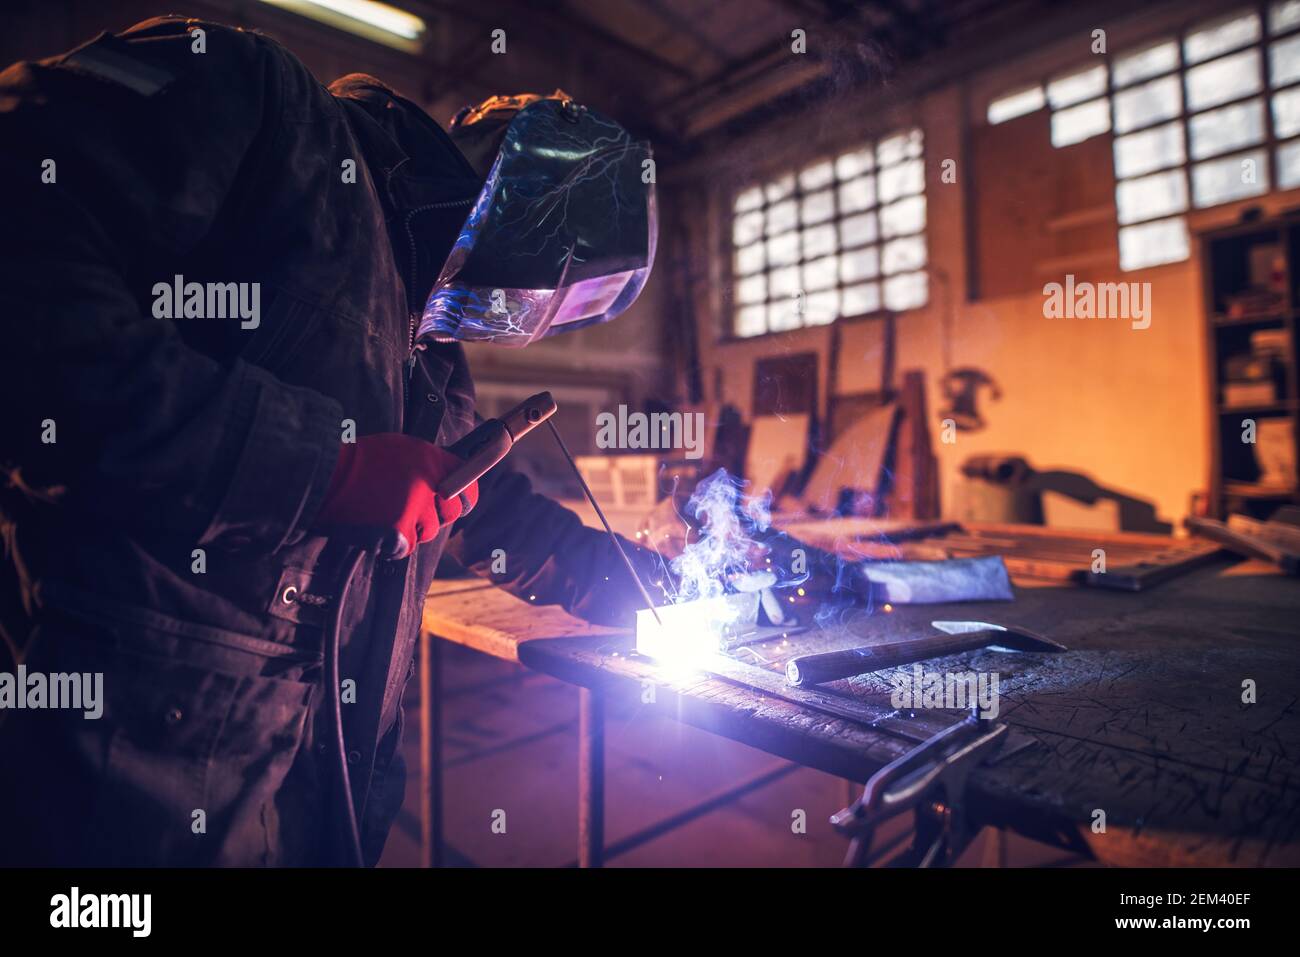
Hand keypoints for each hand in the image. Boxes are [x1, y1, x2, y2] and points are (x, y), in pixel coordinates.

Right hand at [314, 433, 478, 556]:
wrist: (325, 477)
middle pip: (451, 512)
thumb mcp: (400, 448)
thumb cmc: (358, 461)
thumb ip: (428, 464)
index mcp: (431, 459)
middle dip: (435, 515)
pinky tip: (375, 527)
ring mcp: (415, 509)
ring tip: (383, 513)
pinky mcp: (399, 531)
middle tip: (411, 509)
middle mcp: (429, 484)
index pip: (467, 483)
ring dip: (411, 529)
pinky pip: (406, 547)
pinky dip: (393, 544)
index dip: (465, 496)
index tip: (459, 501)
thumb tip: (448, 482)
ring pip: (428, 532)